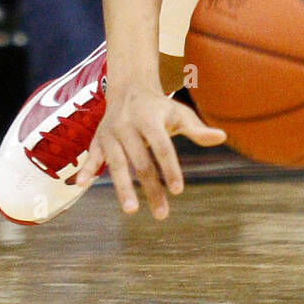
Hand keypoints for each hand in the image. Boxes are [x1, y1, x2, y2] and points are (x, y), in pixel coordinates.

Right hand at [75, 81, 225, 219]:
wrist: (129, 88)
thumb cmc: (159, 107)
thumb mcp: (179, 114)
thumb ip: (197, 129)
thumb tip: (222, 137)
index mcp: (150, 118)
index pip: (162, 147)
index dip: (170, 168)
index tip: (178, 191)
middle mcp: (129, 125)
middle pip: (141, 161)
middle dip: (151, 189)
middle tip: (162, 215)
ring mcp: (111, 133)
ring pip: (117, 164)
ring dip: (122, 188)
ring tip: (131, 211)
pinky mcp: (97, 140)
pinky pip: (91, 156)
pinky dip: (86, 169)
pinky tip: (81, 184)